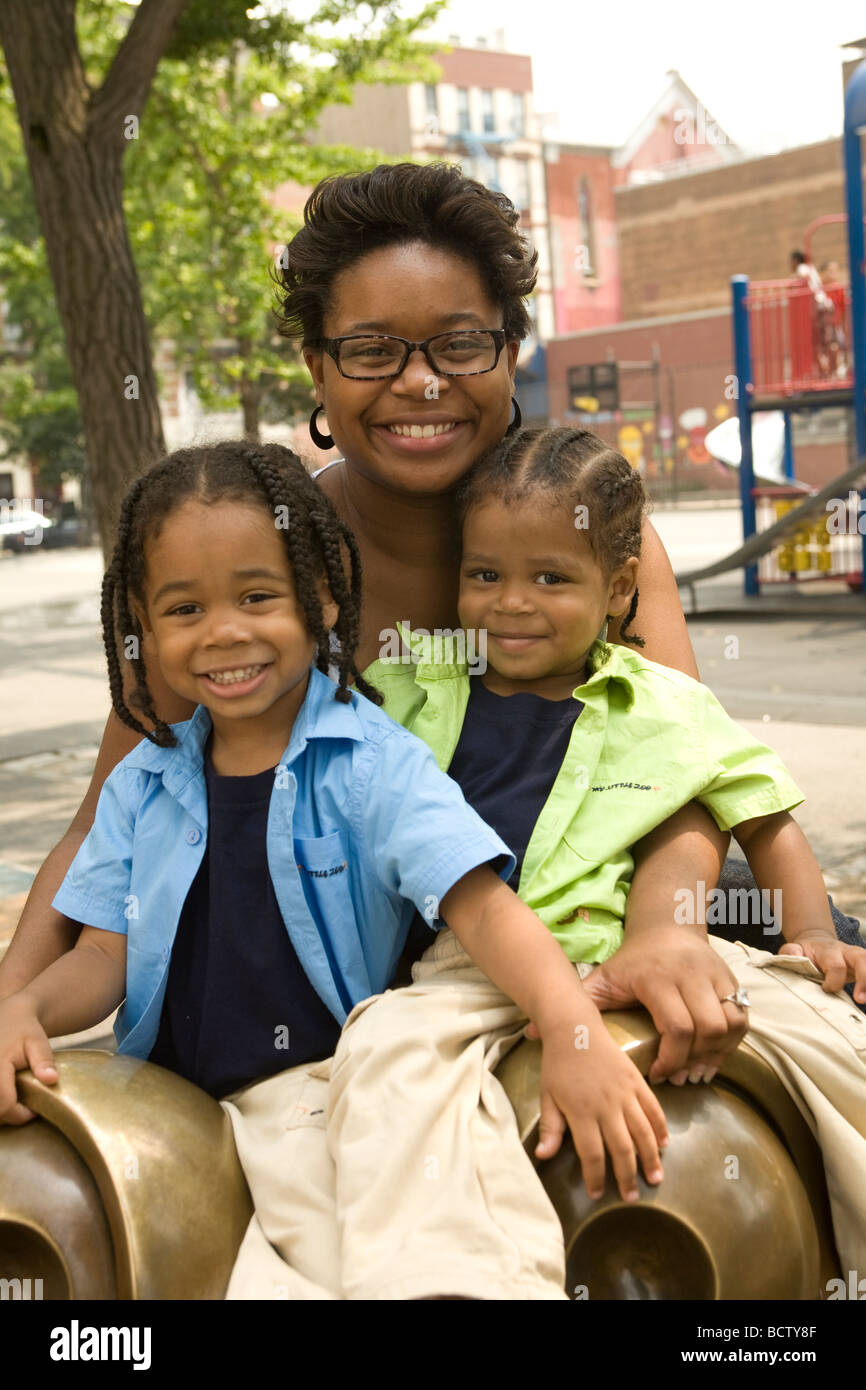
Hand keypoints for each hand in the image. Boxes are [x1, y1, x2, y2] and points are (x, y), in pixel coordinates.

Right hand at [0, 995, 57, 1125]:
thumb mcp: (37, 1041)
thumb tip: (52, 1079)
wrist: (8, 1015)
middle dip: (8, 1115)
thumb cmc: (25, 1029)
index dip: (20, 1115)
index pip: (4, 1105)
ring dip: (0, 1110)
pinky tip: (4, 1094)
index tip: (34, 1110)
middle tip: (24, 1108)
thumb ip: (43, 1060)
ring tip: (13, 1101)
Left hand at [534, 1016, 668, 1202]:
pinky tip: (664, 1145)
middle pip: (622, 1149)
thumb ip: (550, 1128)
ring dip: (651, 1158)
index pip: (593, 1154)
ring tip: (655, 1179)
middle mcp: (607, 1105)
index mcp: (582, 1111)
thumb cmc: (557, 1065)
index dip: (596, 1177)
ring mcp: (625, 1093)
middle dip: (627, 1177)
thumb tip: (542, 1156)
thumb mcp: (547, 1096)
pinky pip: (654, 1109)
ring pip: (643, 1133)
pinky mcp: (637, 1081)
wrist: (575, 1028)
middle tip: (630, 1197)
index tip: (596, 1194)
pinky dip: (661, 1128)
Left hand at [575, 927, 748, 1084]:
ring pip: (730, 1024)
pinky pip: (742, 1018)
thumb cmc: (632, 961)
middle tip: (678, 1077)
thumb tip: (535, 1033)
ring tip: (696, 1070)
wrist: (668, 925)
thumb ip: (578, 1003)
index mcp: (657, 977)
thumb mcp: (604, 978)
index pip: (676, 1027)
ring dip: (716, 1053)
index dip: (670, 1059)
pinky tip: (713, 1057)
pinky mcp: (732, 980)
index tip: (656, 1075)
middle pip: (707, 1028)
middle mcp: (691, 975)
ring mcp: (715, 976)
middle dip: (695, 1060)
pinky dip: (731, 1043)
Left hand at [779, 932, 865, 1001]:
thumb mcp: (794, 949)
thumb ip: (790, 952)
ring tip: (864, 999)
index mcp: (829, 951)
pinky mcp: (862, 967)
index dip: (832, 982)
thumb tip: (795, 957)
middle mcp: (848, 953)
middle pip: (861, 959)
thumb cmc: (806, 952)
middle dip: (863, 979)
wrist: (817, 943)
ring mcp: (857, 959)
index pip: (836, 966)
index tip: (824, 990)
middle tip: (859, 999)